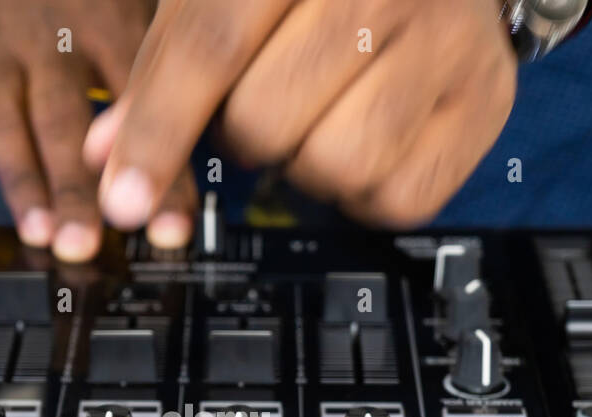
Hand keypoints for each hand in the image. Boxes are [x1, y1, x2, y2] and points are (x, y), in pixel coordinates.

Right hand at [0, 0, 195, 260]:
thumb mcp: (145, 14)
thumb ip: (173, 77)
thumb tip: (214, 151)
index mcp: (112, 29)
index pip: (139, 109)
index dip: (156, 172)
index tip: (169, 231)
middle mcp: (52, 40)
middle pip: (64, 119)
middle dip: (75, 187)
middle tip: (86, 243)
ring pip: (2, 117)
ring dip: (21, 180)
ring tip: (39, 233)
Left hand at [85, 0, 515, 229]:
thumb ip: (167, 64)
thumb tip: (107, 155)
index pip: (211, 45)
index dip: (157, 131)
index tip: (122, 199)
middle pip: (264, 120)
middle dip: (241, 136)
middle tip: (266, 104)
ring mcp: (447, 43)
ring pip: (332, 166)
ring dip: (304, 164)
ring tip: (318, 120)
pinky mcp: (484, 102)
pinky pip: (396, 198)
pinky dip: (363, 192)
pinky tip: (364, 141)